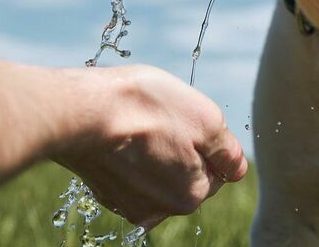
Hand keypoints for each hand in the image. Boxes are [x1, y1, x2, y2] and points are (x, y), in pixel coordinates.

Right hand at [54, 66, 247, 228]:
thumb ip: (227, 150)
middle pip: (184, 174)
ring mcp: (126, 203)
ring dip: (152, 151)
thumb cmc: (145, 107)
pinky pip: (126, 172)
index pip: (215, 170)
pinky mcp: (101, 191)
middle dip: (178, 147)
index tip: (183, 119)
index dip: (204, 139)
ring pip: (155, 173)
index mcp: (191, 195)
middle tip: (159, 118)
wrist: (80, 111)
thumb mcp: (205, 118)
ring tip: (136, 124)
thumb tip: (238, 168)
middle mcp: (160, 209)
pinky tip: (117, 134)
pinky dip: (126, 155)